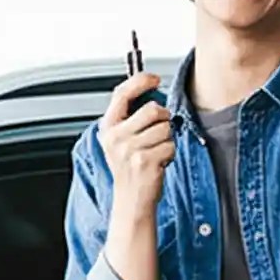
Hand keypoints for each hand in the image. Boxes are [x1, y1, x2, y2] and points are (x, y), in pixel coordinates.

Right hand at [98, 73, 174, 218]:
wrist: (131, 200)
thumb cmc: (129, 169)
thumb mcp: (120, 140)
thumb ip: (130, 116)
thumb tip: (151, 91)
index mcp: (108, 127)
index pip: (122, 93)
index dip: (141, 81)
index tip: (155, 78)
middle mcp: (116, 137)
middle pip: (152, 109)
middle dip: (162, 118)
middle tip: (157, 132)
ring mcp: (130, 150)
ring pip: (165, 128)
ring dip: (166, 139)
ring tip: (155, 152)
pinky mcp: (145, 161)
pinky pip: (170, 145)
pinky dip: (170, 153)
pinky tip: (158, 162)